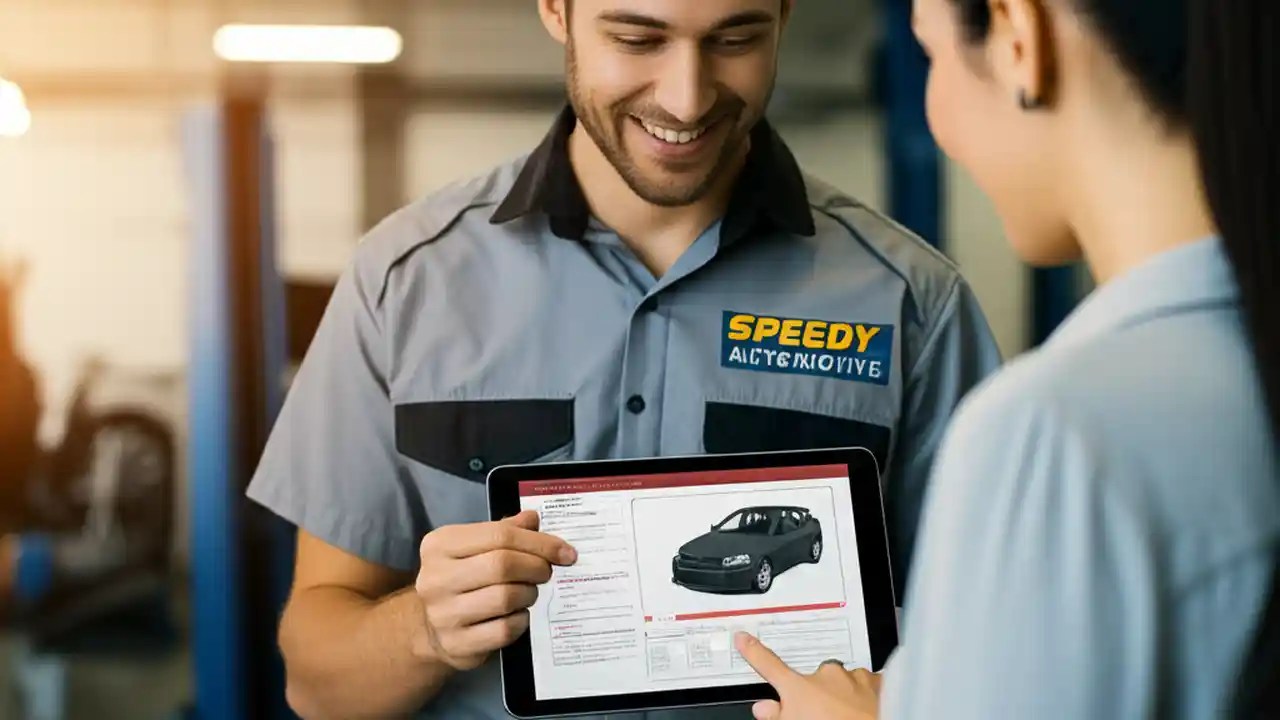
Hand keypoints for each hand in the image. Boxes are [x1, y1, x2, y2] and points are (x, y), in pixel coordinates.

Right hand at [414, 511, 576, 670]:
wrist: (430, 629)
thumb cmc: (460, 579)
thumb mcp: (473, 548)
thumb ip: (503, 531)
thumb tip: (533, 519)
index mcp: (440, 545)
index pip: (499, 535)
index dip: (539, 542)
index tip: (564, 551)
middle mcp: (436, 578)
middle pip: (503, 565)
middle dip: (536, 567)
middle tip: (546, 571)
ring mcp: (444, 614)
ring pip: (506, 597)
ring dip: (529, 593)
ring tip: (530, 591)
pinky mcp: (457, 644)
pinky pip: (504, 629)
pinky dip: (521, 620)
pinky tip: (519, 614)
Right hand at [735, 632, 881, 719]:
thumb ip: (777, 717)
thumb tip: (764, 708)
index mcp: (799, 688)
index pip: (768, 665)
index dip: (753, 652)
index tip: (743, 638)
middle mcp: (826, 676)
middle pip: (813, 680)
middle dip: (816, 696)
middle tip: (822, 717)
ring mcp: (854, 678)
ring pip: (843, 682)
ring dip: (843, 697)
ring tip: (847, 718)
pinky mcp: (878, 683)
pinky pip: (868, 685)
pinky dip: (866, 696)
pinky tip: (867, 711)